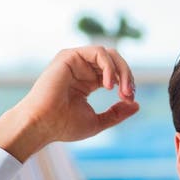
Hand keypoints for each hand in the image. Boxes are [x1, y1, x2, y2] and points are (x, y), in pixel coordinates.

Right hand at [0, 45, 138, 161]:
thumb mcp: (97, 121)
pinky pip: (98, 52)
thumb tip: (136, 104)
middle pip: (115, 61)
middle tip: (130, 94)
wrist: (42, 125)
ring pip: (109, 54)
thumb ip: (116, 113)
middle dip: (127, 76)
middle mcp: (82, 69)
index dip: (127, 84)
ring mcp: (75, 61)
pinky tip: (109, 85)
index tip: (130, 100)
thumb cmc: (63, 126)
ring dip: (121, 71)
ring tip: (123, 90)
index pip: (115, 74)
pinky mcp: (69, 56)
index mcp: (88, 81)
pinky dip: (109, 67)